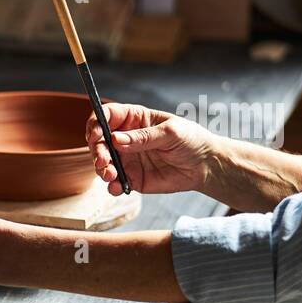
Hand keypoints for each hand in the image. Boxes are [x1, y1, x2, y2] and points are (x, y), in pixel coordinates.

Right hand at [87, 103, 217, 195]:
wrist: (205, 166)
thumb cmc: (191, 140)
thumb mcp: (170, 133)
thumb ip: (143, 137)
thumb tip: (116, 139)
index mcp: (135, 119)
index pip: (108, 116)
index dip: (96, 123)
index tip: (96, 135)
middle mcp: (126, 138)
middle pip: (100, 141)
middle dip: (97, 150)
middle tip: (103, 161)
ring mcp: (127, 158)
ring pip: (104, 163)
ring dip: (102, 169)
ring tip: (110, 175)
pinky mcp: (132, 177)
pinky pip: (115, 183)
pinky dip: (112, 186)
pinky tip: (117, 187)